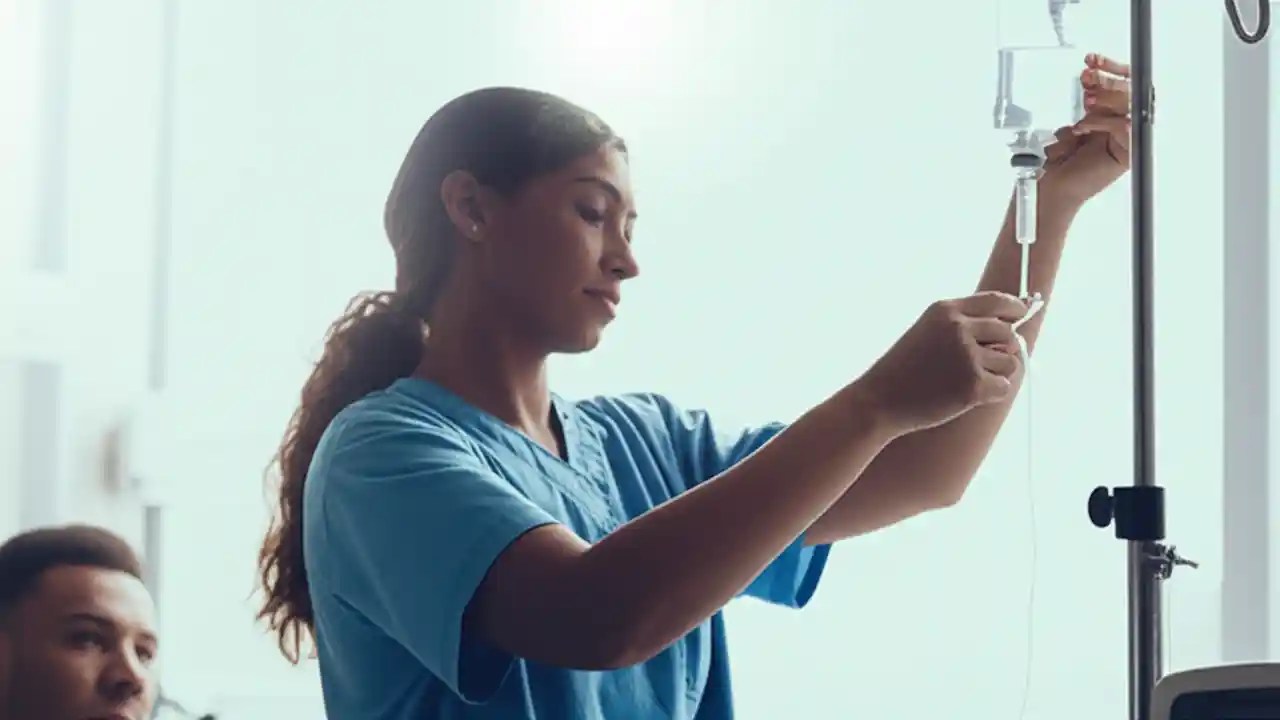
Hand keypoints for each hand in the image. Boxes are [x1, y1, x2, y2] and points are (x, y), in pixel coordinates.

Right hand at [855, 292, 1025, 434]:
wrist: (879, 400)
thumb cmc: (903, 369)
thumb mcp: (928, 332)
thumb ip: (963, 324)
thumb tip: (1011, 329)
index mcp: (946, 310)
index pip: (997, 301)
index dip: (1015, 308)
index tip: (1022, 313)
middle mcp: (959, 328)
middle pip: (1008, 333)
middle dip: (1002, 349)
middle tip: (977, 365)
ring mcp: (967, 356)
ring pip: (1010, 362)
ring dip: (995, 373)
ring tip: (963, 381)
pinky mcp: (973, 385)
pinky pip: (1004, 387)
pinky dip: (991, 394)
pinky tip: (964, 395)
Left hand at [1040, 53, 1133, 205]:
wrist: (1053, 185)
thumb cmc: (1062, 158)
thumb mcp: (1078, 119)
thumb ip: (1091, 100)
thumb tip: (1091, 73)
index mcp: (1116, 115)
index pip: (1127, 83)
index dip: (1112, 68)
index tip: (1092, 59)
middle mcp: (1126, 125)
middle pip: (1134, 90)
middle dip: (1109, 79)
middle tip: (1088, 76)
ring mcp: (1129, 140)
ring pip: (1131, 105)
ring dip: (1107, 96)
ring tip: (1087, 100)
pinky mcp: (1127, 156)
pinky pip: (1123, 127)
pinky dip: (1101, 122)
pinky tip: (1083, 127)